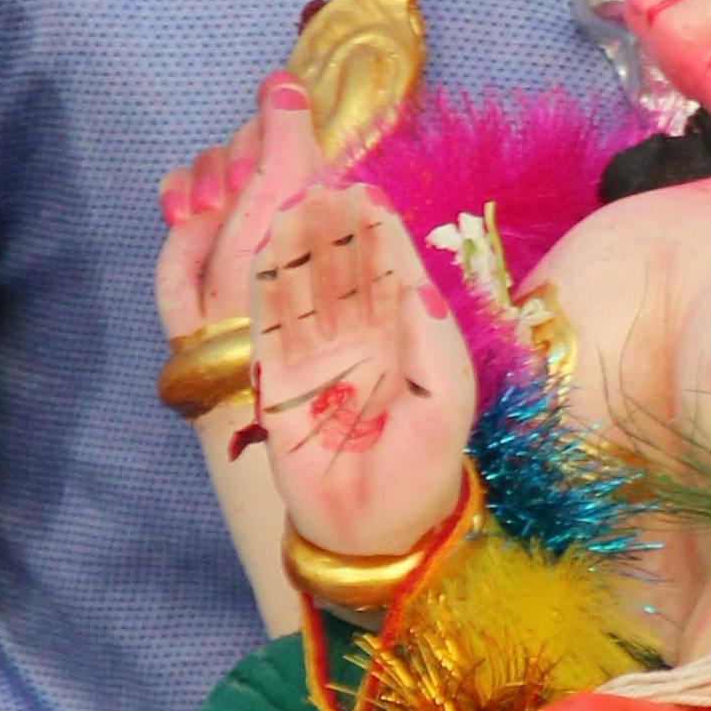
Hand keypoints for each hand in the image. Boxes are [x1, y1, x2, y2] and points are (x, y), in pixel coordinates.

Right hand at [156, 71, 325, 344]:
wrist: (236, 370)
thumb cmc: (283, 288)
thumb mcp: (296, 203)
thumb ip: (290, 137)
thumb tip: (283, 82)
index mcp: (330, 195)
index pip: (299, 128)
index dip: (280, 122)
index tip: (276, 121)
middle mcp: (285, 204)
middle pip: (256, 138)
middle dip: (244, 153)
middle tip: (242, 189)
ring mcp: (240, 223)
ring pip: (216, 159)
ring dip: (210, 177)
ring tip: (212, 212)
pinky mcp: (199, 241)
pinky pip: (181, 188)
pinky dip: (179, 196)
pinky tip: (185, 218)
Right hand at [248, 184, 477, 564]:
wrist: (371, 530)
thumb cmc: (420, 470)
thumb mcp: (445, 405)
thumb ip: (434, 344)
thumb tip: (418, 285)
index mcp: (408, 333)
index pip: (392, 270)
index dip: (380, 232)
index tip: (367, 194)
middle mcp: (360, 334)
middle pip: (343, 265)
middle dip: (334, 224)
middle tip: (321, 180)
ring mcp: (315, 352)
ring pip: (304, 284)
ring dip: (297, 243)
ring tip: (291, 200)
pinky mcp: (276, 375)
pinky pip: (269, 322)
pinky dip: (266, 285)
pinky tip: (264, 250)